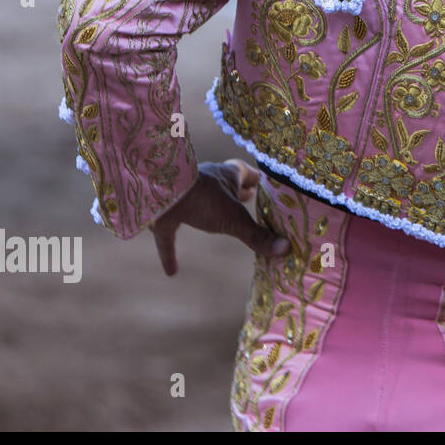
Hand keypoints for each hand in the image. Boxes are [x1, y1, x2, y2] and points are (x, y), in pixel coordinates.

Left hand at [149, 159, 289, 275]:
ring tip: (220, 224)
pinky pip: (168, 235)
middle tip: (251, 201)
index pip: (249, 173)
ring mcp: (184, 195)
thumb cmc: (202, 200)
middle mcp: (208, 181)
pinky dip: (171, 252)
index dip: (259, 181)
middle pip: (227, 185)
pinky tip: (172, 271)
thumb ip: (258, 236)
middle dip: (238, 193)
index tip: (270, 189)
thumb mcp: (234, 220)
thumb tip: (287, 250)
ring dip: (209, 212)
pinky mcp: (164, 214)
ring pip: (201, 202)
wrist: (158, 193)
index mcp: (228, 175)